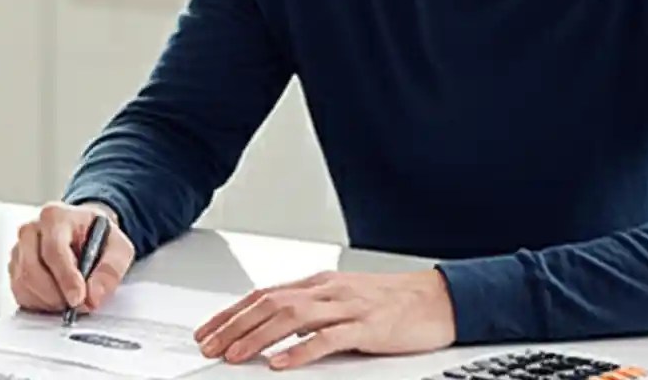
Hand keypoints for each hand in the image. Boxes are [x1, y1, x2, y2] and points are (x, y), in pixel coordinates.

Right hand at [8, 201, 134, 314]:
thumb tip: (94, 295)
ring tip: (69, 299)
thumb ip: (110, 270)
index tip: (77, 298)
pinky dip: (38, 303)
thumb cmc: (99, 236)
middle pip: (32, 269)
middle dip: (56, 294)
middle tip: (77, 304)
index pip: (54, 250)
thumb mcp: (118, 248)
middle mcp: (31, 229)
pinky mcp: (14, 267)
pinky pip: (19, 292)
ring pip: (23, 283)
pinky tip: (56, 298)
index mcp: (56, 216)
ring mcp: (19, 248)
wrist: (84, 232)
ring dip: (48, 301)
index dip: (65, 278)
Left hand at [193, 270, 455, 370]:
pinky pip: (328, 338)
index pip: (265, 294)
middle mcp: (328, 290)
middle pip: (270, 303)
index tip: (209, 330)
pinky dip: (301, 350)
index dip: (232, 312)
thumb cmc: (393, 303)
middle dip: (234, 325)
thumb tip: (275, 329)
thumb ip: (313, 312)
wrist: (439, 299)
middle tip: (210, 346)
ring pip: (291, 316)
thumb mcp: (344, 301)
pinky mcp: (367, 327)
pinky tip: (282, 363)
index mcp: (320, 283)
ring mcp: (347, 306)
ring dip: (258, 337)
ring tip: (235, 355)